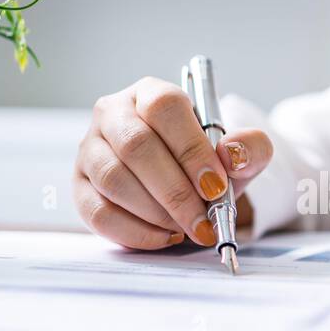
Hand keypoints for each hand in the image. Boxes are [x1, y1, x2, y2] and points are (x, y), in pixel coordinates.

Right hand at [74, 77, 272, 248]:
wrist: (183, 184)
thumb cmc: (205, 163)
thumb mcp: (236, 153)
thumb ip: (250, 148)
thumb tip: (234, 154)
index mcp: (150, 93)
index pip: (165, 107)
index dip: (191, 148)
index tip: (216, 186)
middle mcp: (112, 114)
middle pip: (136, 146)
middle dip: (175, 192)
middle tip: (203, 222)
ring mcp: (90, 149)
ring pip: (113, 179)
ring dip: (155, 212)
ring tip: (186, 228)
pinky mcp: (80, 186)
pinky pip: (98, 212)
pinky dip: (135, 232)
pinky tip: (164, 237)